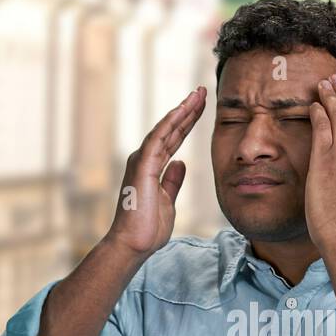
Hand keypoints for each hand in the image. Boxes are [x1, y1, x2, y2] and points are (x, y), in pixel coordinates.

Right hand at [106, 86, 206, 258]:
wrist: (133, 244)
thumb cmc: (147, 228)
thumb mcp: (168, 201)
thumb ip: (173, 181)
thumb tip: (181, 163)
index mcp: (152, 167)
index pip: (174, 139)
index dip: (188, 122)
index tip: (202, 107)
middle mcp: (145, 159)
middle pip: (171, 129)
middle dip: (188, 110)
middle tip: (202, 91)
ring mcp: (142, 161)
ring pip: (165, 129)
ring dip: (182, 110)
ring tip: (197, 94)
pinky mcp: (142, 166)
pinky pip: (158, 139)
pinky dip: (170, 123)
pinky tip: (182, 109)